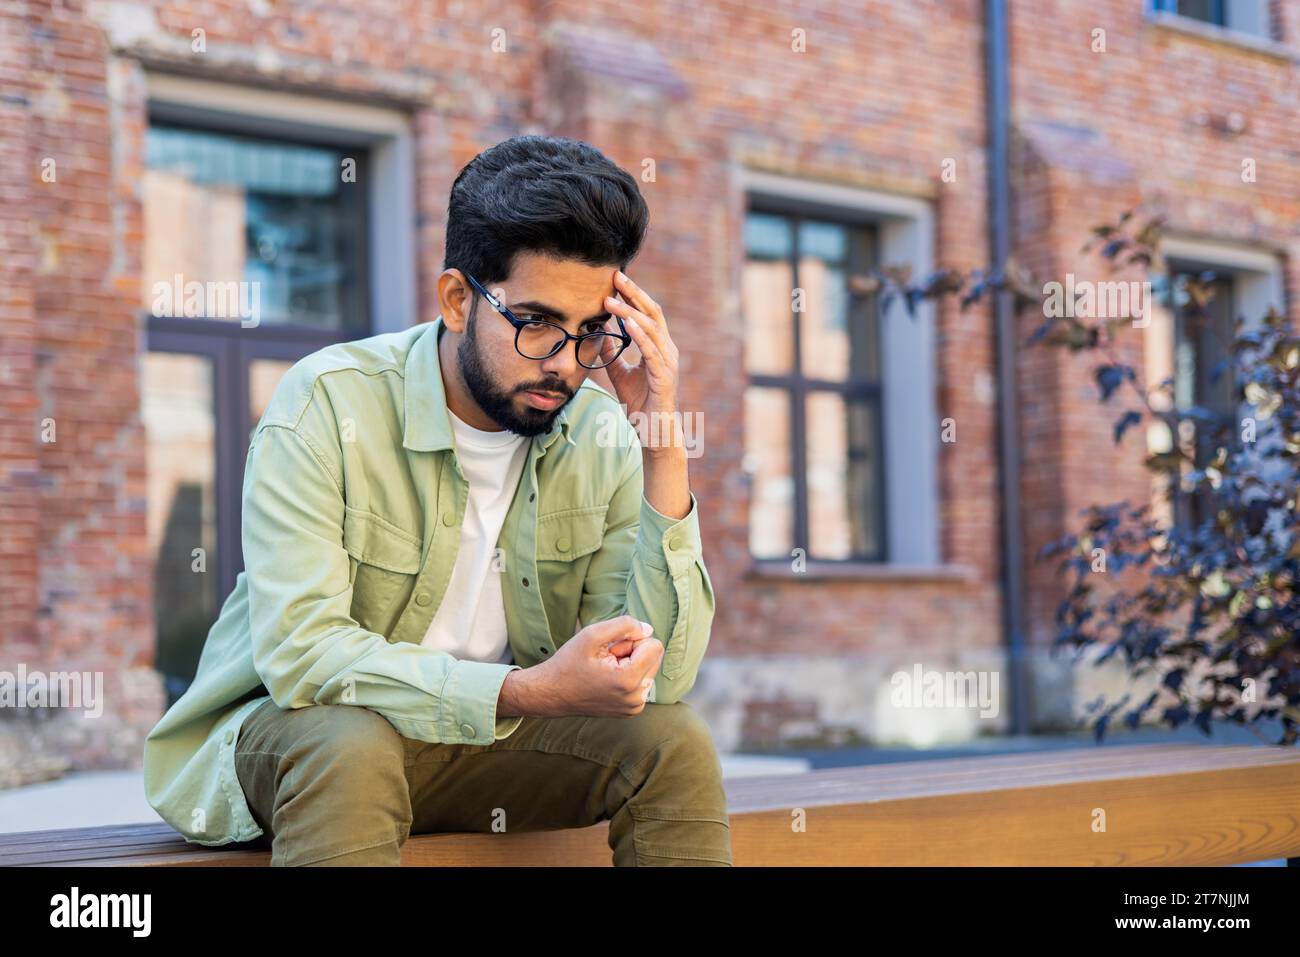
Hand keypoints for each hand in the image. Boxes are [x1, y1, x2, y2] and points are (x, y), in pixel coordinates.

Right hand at [502, 615, 663, 718]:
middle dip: (633, 653)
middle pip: (654, 658)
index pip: (655, 646)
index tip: (611, 649)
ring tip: (605, 670)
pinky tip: (607, 679)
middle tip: (606, 659)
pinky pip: (642, 682)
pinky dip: (628, 676)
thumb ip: (625, 625)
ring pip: (649, 669)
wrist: (551, 693)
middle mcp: (637, 698)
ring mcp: (635, 707)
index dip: (633, 640)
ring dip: (630, 664)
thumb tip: (648, 629)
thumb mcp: (592, 635)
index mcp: (629, 680)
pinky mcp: (632, 710)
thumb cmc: (568, 663)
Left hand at [599, 271, 681, 449]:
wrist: (654, 432)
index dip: (632, 295)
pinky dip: (640, 336)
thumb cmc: (641, 404)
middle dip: (634, 293)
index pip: (646, 313)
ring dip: (631, 312)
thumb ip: (612, 354)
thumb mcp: (620, 374)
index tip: (614, 279)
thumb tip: (598, 334)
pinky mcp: (665, 378)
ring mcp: (668, 363)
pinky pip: (652, 352)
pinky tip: (627, 325)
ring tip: (611, 299)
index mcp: (658, 347)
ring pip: (652, 329)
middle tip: (616, 275)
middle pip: (653, 313)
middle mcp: (667, 350)